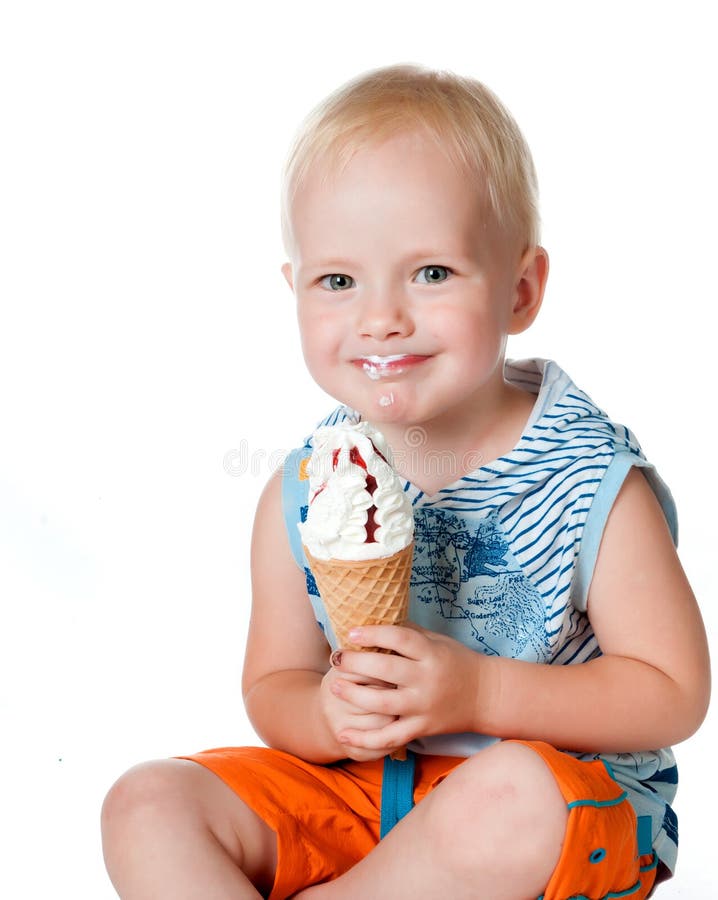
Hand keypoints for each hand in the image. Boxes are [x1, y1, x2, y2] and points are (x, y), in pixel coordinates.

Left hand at [329, 624, 482, 753]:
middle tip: (336, 657)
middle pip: (386, 671)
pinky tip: (343, 734)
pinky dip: (365, 739)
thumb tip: (375, 619)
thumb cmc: (458, 662)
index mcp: (431, 654)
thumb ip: (409, 634)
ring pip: (383, 705)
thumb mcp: (437, 641)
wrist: (486, 696)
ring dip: (355, 696)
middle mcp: (427, 680)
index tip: (352, 633)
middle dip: (356, 664)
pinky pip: (390, 738)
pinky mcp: (421, 728)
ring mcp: (423, 706)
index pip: (399, 639)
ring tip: (335, 688)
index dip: (373, 634)